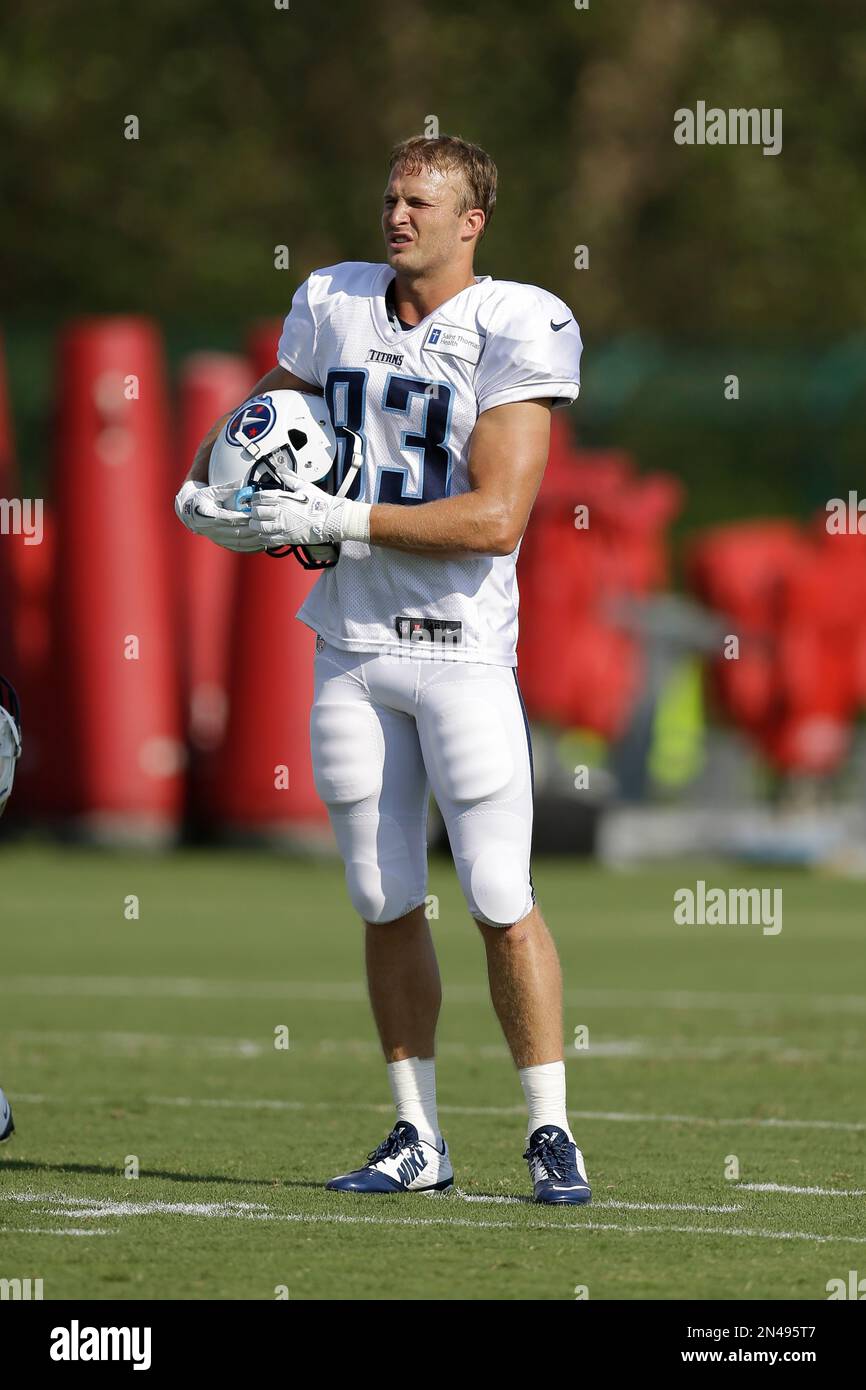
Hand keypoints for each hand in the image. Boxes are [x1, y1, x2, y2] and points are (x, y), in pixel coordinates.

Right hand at [175, 479, 265, 552]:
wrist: (189, 513)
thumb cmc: (202, 500)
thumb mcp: (212, 491)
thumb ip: (228, 488)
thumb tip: (242, 483)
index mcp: (209, 516)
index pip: (229, 519)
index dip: (244, 518)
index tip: (256, 514)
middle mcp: (213, 530)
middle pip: (236, 533)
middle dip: (253, 529)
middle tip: (266, 524)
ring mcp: (217, 538)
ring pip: (239, 542)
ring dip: (254, 540)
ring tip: (267, 535)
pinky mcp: (222, 543)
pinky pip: (238, 548)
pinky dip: (251, 548)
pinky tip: (262, 545)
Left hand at [248, 479, 370, 546]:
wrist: (332, 519)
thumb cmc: (320, 504)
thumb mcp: (304, 486)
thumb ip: (289, 477)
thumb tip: (281, 469)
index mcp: (283, 498)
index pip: (259, 497)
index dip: (254, 499)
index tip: (254, 500)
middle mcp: (280, 512)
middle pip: (256, 512)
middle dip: (253, 512)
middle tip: (254, 513)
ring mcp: (282, 526)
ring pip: (259, 527)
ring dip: (256, 526)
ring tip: (257, 524)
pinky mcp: (287, 538)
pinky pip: (268, 540)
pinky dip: (263, 538)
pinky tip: (265, 535)